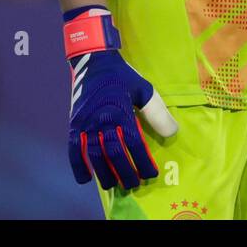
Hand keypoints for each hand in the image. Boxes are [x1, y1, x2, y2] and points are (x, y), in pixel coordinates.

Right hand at [64, 8, 177, 189]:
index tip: (150, 174)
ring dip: (104, 172)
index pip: (133, 143)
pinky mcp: (74, 123)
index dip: (142, 161)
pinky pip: (74, 149)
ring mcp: (86, 123)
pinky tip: (86, 179)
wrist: (94, 61)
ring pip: (95, 155)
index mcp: (121, 111)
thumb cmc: (122, 76)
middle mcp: (102, 120)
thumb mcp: (144, 89)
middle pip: (114, 153)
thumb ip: (158, 112)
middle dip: (125, 172)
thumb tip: (172, 132)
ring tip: (113, 184)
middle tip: (133, 184)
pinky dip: (78, 165)